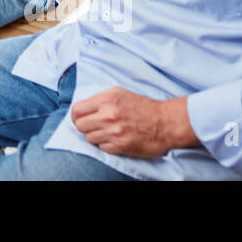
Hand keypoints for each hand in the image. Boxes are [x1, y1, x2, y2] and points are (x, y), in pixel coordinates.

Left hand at [70, 88, 195, 157]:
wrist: (165, 122)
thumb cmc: (143, 107)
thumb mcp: (120, 93)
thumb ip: (100, 99)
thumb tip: (84, 107)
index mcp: (106, 100)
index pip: (77, 110)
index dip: (76, 116)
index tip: (80, 118)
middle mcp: (108, 115)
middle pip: (80, 125)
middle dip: (84, 126)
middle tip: (92, 127)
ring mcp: (114, 132)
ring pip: (89, 138)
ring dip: (96, 136)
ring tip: (107, 132)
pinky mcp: (120, 146)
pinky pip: (102, 148)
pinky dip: (106, 145)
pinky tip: (115, 139)